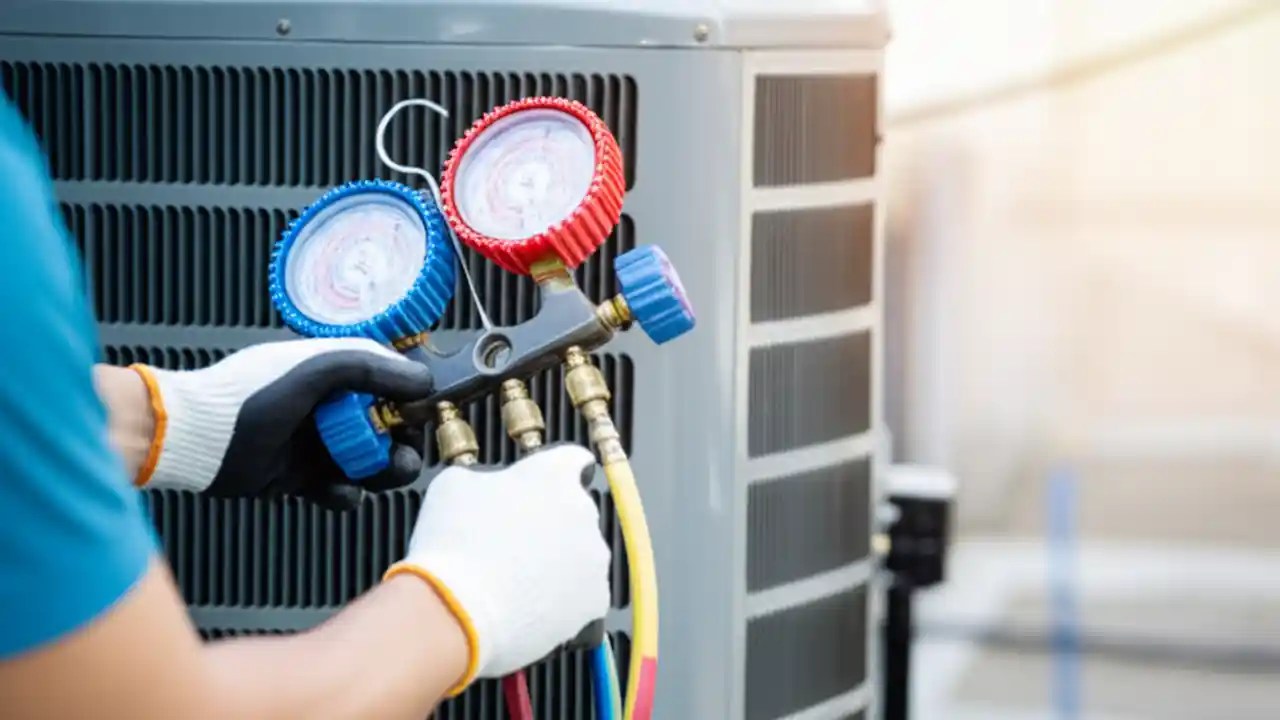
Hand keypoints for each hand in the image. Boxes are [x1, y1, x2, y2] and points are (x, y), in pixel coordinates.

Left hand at [132, 338, 433, 507]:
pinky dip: (345, 494)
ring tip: (375, 475)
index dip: (411, 398)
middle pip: (389, 426)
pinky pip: (342, 489)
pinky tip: (335, 490)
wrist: (193, 442)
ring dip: (382, 471)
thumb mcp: (316, 369)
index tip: (420, 414)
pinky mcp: (303, 477)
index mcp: (335, 369)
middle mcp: (330, 404)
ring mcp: (317, 441)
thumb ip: (372, 368)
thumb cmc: (248, 397)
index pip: (392, 379)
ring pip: (371, 461)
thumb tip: (423, 381)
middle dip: (400, 443)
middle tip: (398, 455)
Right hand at [384, 444, 609, 691]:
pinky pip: (583, 595)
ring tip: (517, 580)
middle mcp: (583, 511)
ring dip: (558, 562)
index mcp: (553, 475)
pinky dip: (563, 600)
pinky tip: (530, 605)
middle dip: (549, 524)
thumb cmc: (453, 545)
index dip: (556, 472)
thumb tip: (489, 487)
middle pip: (574, 512)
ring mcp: (593, 557)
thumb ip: (484, 477)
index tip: (548, 483)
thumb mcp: (453, 485)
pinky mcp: (595, 599)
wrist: (458, 612)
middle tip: (512, 543)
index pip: (572, 459)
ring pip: (581, 555)